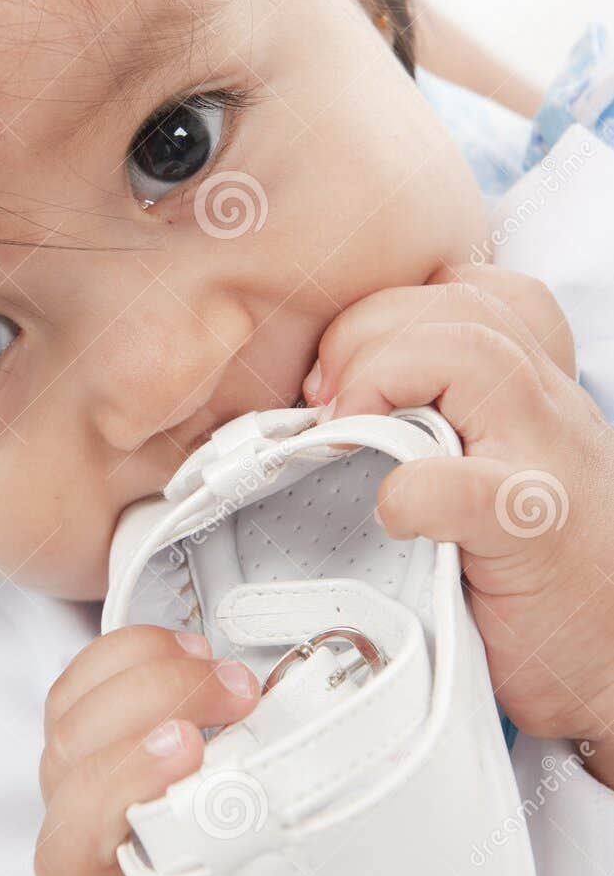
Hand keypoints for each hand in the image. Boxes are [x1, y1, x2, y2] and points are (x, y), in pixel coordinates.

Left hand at [302, 262, 613, 778]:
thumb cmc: (538, 583)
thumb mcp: (492, 477)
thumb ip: (441, 424)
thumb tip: (323, 405)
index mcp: (537, 393)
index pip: (473, 293)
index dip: (390, 311)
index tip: (336, 375)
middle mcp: (553, 413)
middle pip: (460, 306)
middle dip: (366, 334)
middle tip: (323, 403)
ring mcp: (552, 465)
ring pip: (472, 352)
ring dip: (383, 378)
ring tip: (345, 435)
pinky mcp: (536, 535)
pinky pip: (464, 482)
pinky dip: (412, 490)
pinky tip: (394, 513)